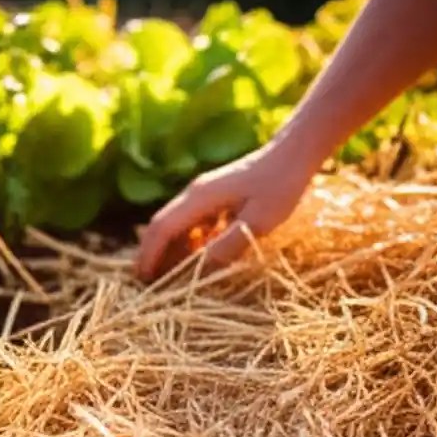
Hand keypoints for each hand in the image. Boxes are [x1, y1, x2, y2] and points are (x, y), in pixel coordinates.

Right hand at [134, 138, 320, 282]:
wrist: (293, 154)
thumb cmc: (280, 186)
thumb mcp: (258, 222)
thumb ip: (228, 245)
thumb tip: (200, 270)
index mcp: (199, 198)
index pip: (162, 228)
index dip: (150, 255)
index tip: (143, 279)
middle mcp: (193, 194)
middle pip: (161, 225)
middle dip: (152, 254)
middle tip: (149, 282)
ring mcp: (202, 194)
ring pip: (176, 224)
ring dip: (171, 249)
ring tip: (171, 276)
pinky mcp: (214, 196)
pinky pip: (192, 222)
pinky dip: (188, 241)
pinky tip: (199, 256)